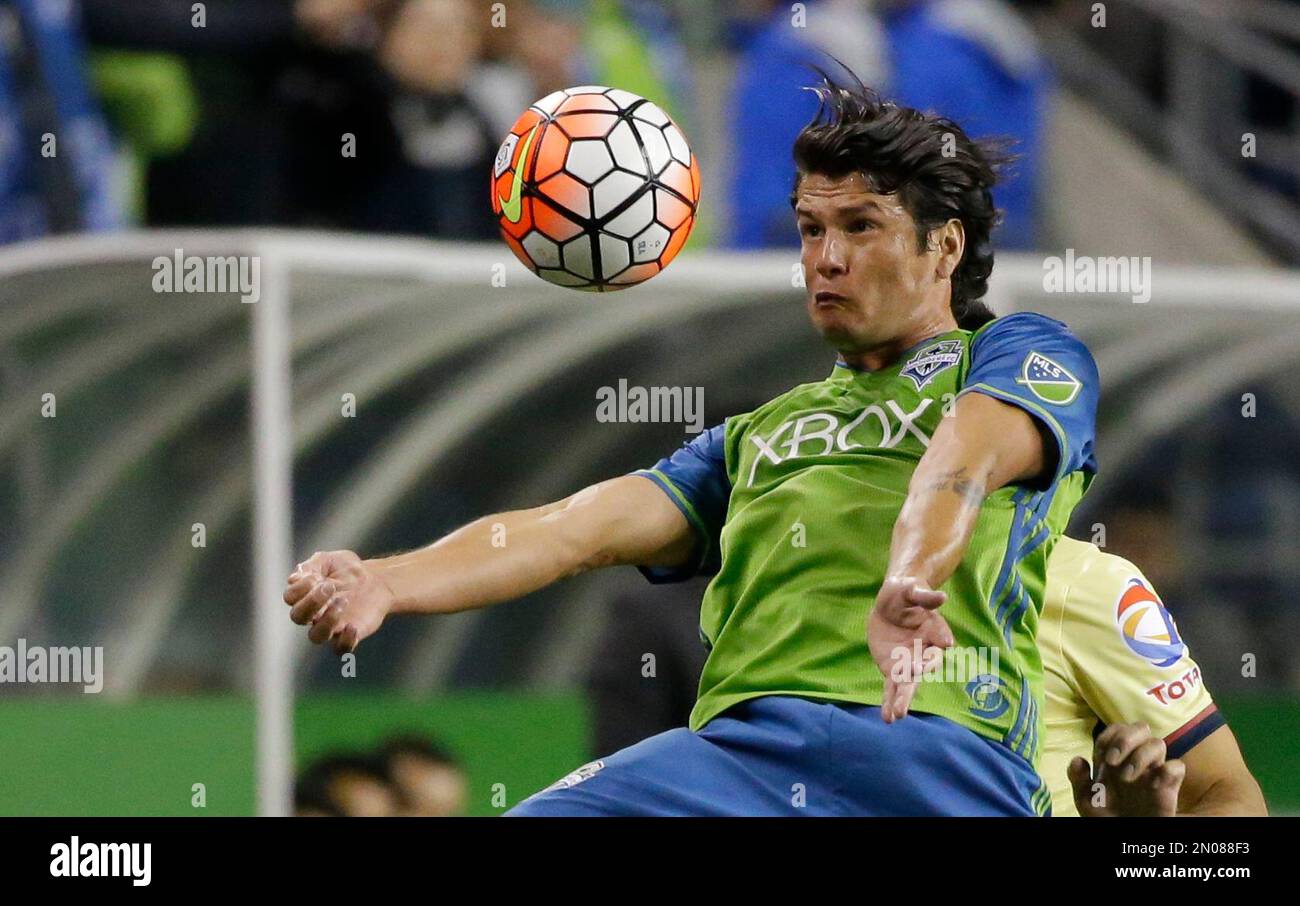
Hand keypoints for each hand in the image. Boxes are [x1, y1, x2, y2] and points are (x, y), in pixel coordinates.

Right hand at [283, 550, 395, 654]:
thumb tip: (296, 577)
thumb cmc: (348, 569)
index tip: (317, 576)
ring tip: (343, 601)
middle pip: (297, 617)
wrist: (376, 580)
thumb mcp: (329, 560)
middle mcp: (314, 613)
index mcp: (305, 594)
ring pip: (316, 636)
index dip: (300, 587)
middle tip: (331, 587)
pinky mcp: (349, 634)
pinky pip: (340, 649)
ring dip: (327, 620)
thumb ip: (312, 565)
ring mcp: (331, 625)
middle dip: (312, 601)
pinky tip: (352, 627)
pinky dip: (345, 641)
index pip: (290, 597)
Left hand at [867, 575, 952, 722]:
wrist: (890, 603)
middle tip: (909, 692)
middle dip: (916, 680)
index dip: (942, 641)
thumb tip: (942, 596)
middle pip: (924, 669)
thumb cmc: (904, 593)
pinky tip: (887, 718)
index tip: (945, 643)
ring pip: (907, 683)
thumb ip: (924, 596)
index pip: (940, 641)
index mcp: (935, 633)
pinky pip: (891, 686)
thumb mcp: (910, 589)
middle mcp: (924, 653)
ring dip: (901, 699)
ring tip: (896, 716)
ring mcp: (908, 663)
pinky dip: (888, 701)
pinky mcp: (893, 668)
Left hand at [1068, 722, 1185, 816]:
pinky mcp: (1169, 786)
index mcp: (1117, 757)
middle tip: (1111, 761)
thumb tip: (1077, 759)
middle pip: (1141, 728)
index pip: (1118, 729)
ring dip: (1140, 756)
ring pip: (1158, 743)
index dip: (1108, 736)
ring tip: (1126, 777)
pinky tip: (1153, 786)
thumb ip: (1078, 779)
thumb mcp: (1086, 799)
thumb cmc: (1106, 815)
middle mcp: (1136, 759)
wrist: (1123, 833)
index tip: (1099, 757)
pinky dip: (1167, 771)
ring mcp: (1153, 771)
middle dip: (1125, 739)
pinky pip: (1177, 767)